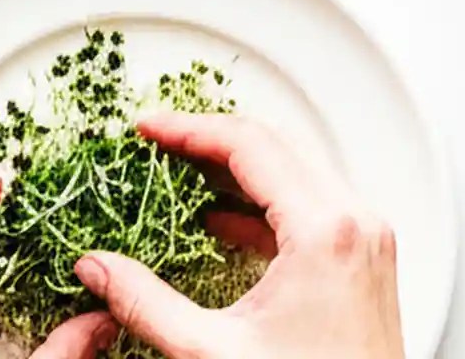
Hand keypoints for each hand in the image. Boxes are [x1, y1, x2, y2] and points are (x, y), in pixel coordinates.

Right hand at [73, 113, 404, 358]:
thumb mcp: (212, 352)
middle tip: (160, 143)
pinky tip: (223, 219)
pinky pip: (310, 205)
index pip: (249, 144)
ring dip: (238, 166)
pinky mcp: (363, 261)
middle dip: (210, 138)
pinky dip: (263, 201)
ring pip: (296, 169)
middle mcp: (355, 223)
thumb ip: (145, 304)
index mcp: (325, 231)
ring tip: (182, 172)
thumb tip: (99, 269)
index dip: (189, 129)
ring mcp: (365, 240)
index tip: (148, 129)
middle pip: (276, 144)